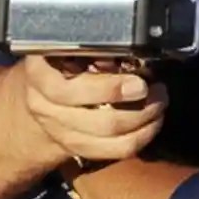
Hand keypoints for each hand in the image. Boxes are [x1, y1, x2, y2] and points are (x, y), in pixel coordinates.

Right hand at [19, 55, 168, 162]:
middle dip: (137, 109)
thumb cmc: (58, 61)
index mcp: (39, 76)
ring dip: (143, 125)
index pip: (69, 91)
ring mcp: (59, 133)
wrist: (38, 94)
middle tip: (159, 93)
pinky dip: (139, 139)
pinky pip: (113, 152)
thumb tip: (131, 54)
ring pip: (108, 141)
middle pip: (96, 122)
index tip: (139, 82)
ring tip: (159, 106)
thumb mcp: (65, 46)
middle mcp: (45, 108)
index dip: (109, 90)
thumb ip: (91, 49)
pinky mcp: (75, 149)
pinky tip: (151, 124)